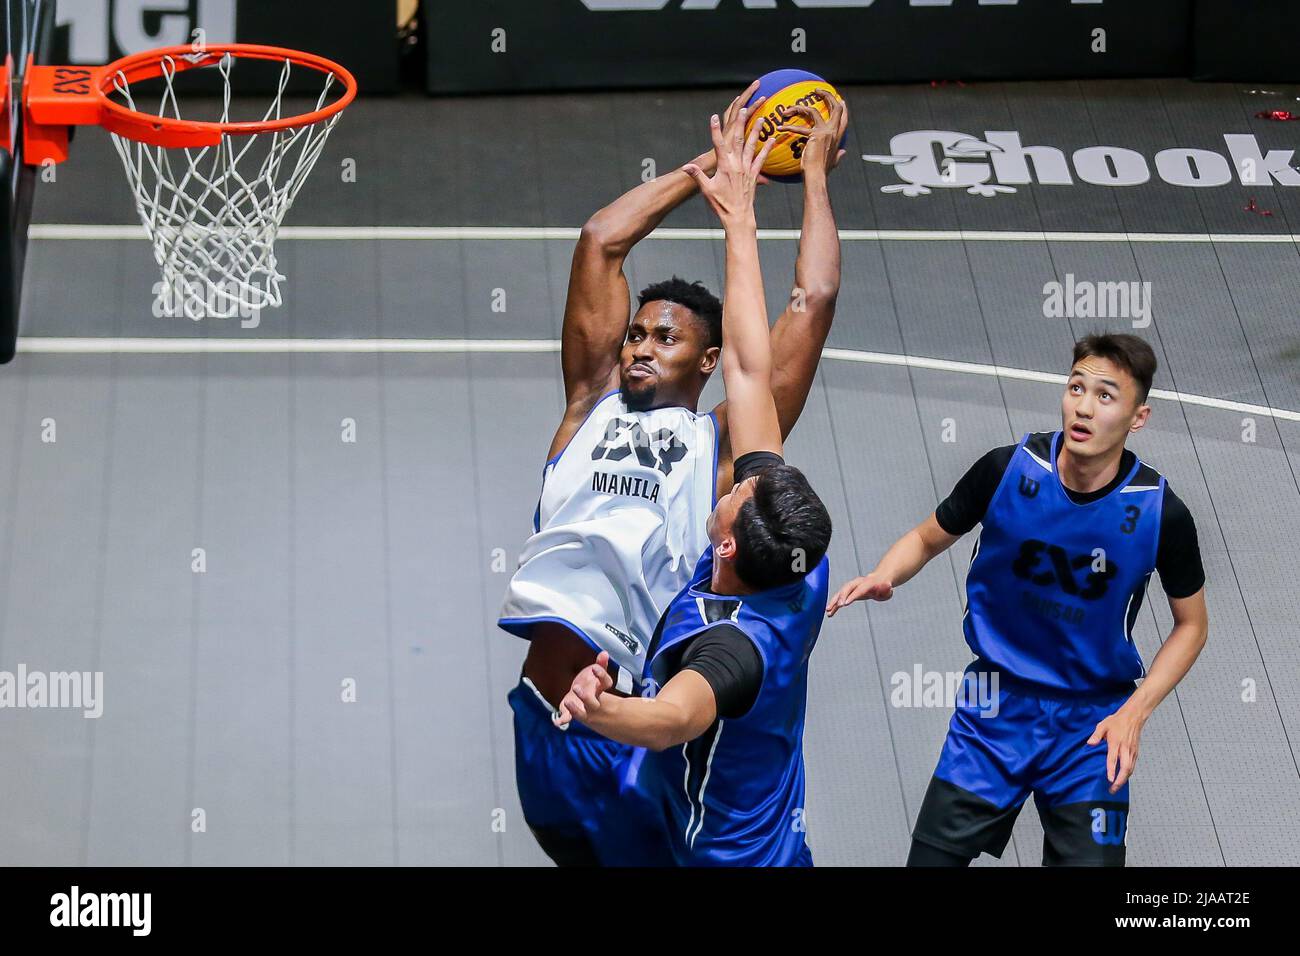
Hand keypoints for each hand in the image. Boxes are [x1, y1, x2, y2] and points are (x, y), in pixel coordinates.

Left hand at [555, 651, 613, 726]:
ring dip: (575, 709)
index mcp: (600, 689)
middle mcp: (593, 701)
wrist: (592, 707)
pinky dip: (563, 720)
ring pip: (581, 713)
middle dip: (585, 696)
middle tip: (576, 687)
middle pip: (592, 701)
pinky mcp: (573, 712)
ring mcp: (584, 709)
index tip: (595, 668)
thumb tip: (604, 653)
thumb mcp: (597, 674)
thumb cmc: (593, 686)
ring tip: (568, 702)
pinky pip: (568, 717)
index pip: (605, 683)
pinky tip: (557, 722)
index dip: (601, 676)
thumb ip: (601, 664)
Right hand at [682, 99, 776, 228]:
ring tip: (761, 117)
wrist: (738, 216)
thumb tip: (685, 167)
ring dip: (756, 131)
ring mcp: (747, 169)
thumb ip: (697, 176)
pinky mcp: (754, 175)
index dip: (715, 130)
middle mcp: (737, 164)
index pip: (718, 144)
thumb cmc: (721, 204)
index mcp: (724, 166)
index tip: (713, 117)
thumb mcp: (706, 189)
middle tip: (744, 108)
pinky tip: (772, 138)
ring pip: (751, 145)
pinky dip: (767, 148)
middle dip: (740, 122)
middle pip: (738, 139)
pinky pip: (761, 159)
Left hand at [776, 89, 847, 177]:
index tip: (840, 100)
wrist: (817, 176)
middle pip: (835, 108)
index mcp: (837, 137)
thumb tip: (844, 152)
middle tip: (817, 90)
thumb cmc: (822, 172)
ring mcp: (825, 132)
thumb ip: (838, 156)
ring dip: (799, 108)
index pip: (844, 118)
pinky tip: (780, 128)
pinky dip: (788, 128)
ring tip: (788, 110)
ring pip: (813, 111)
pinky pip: (799, 128)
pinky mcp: (815, 135)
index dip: (842, 108)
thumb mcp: (833, 161)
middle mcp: (833, 132)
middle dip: (827, 96)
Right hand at [826, 572, 892, 615]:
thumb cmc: (884, 587)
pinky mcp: (849, 593)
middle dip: (841, 597)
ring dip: (834, 601)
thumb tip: (888, 586)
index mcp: (866, 583)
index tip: (844, 604)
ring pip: (841, 593)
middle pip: (847, 589)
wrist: (879, 580)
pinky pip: (840, 598)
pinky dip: (835, 605)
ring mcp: (852, 588)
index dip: (851, 597)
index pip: (858, 590)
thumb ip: (887, 588)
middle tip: (837, 606)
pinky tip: (830, 613)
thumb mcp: (887, 588)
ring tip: (828, 611)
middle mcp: (857, 584)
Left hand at [1087, 706, 1145, 793]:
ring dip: (1124, 780)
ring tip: (1116, 788)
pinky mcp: (1136, 753)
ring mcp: (1132, 751)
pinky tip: (1123, 779)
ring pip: (1130, 769)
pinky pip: (1133, 766)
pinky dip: (1128, 774)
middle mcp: (1125, 749)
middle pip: (1125, 768)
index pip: (1114, 759)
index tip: (1109, 779)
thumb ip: (1096, 735)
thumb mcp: (1103, 725)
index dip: (1111, 770)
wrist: (1133, 717)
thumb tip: (1089, 743)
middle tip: (1113, 789)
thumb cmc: (1116, 721)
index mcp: (1116, 742)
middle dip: (1120, 780)